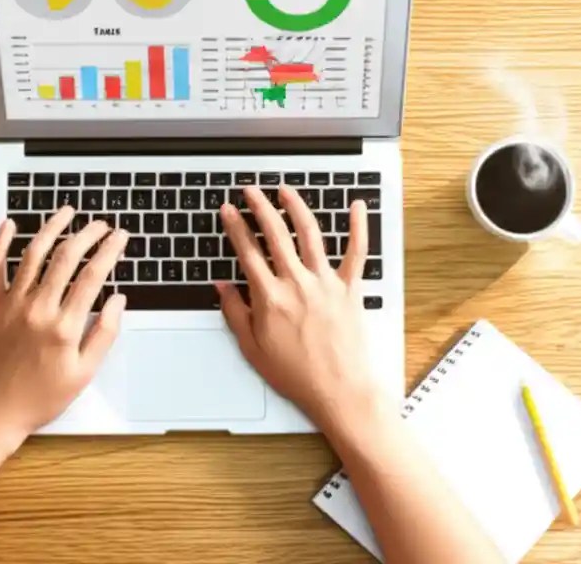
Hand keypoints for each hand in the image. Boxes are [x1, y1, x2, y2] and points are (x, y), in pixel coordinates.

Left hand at [0, 207, 128, 458]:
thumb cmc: (39, 399)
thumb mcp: (83, 374)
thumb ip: (105, 335)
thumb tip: (120, 301)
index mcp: (64, 327)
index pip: (93, 276)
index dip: (110, 251)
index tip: (120, 237)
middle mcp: (37, 309)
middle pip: (66, 257)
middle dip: (88, 234)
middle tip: (101, 224)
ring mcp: (11, 304)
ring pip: (33, 254)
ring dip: (52, 228)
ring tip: (67, 212)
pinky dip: (1, 242)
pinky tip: (10, 224)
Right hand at [217, 186, 392, 436]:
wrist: (339, 390)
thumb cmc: (297, 375)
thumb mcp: (252, 348)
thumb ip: (234, 312)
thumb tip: (222, 287)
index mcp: (270, 298)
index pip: (247, 251)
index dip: (234, 227)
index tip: (227, 211)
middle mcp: (297, 283)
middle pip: (275, 234)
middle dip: (259, 207)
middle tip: (250, 191)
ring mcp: (326, 283)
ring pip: (310, 234)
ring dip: (296, 207)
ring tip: (285, 191)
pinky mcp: (350, 289)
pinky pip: (356, 252)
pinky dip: (358, 226)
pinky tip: (357, 206)